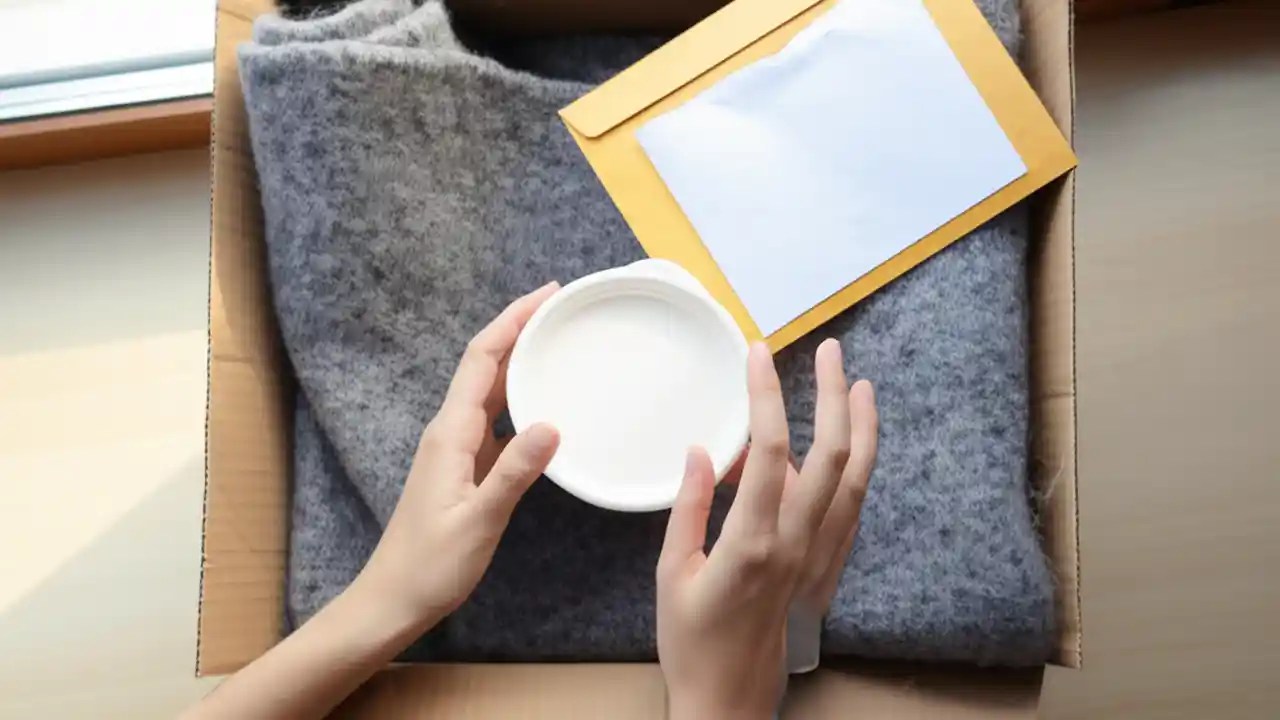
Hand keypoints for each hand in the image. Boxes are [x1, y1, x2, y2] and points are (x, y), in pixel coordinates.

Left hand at [357, 281, 561, 631]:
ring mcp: (456, 449)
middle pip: (485, 364)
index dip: (513, 319)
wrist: (393, 599)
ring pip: (490, 389)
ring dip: (521, 360)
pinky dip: (520, 400)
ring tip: (560, 342)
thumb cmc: (431, 565)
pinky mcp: (464, 468)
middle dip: (520, 328)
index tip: (549, 293)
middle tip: (564, 308)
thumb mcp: (479, 521)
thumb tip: (551, 424)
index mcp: (450, 433)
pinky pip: (495, 419)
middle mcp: (450, 431)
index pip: (482, 358)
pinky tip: (546, 405)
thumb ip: (513, 473)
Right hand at [656, 339, 877, 719]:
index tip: (758, 354)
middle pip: (831, 456)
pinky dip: (858, 471)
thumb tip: (702, 451)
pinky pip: (852, 512)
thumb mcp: (670, 574)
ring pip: (855, 481)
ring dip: (862, 429)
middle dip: (833, 396)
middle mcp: (796, 544)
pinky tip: (853, 448)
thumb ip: (690, 508)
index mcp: (752, 542)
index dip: (767, 396)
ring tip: (860, 385)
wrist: (730, 703)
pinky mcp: (825, 571)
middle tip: (828, 351)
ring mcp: (817, 558)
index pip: (770, 450)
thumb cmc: (691, 643)